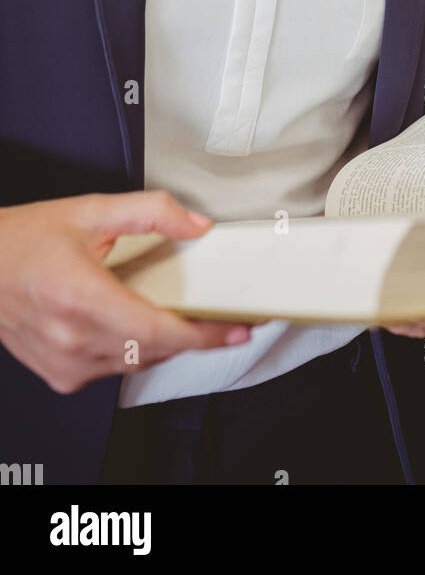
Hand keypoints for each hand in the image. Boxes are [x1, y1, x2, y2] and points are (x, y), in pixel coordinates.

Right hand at [0, 190, 256, 394]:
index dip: (204, 334)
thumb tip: (196, 225)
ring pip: (138, 362)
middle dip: (196, 334)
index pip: (156, 330)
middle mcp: (71, 338)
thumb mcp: (90, 210)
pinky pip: (116, 368)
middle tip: (227, 318)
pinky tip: (139, 324)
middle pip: (154, 349)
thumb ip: (150, 212)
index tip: (238, 329)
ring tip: (185, 315)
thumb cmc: (24, 240)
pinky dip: (136, 349)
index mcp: (79, 296)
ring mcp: (64, 363)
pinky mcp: (61, 375)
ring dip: (166, 341)